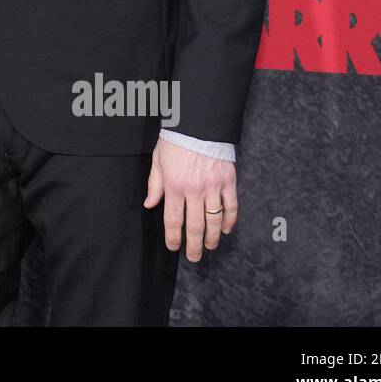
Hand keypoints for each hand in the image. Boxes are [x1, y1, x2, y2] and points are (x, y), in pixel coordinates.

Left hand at [144, 138, 237, 261]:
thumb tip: (149, 204)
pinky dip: (229, 220)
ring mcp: (213, 187)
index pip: (173, 219)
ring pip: (214, 220)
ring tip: (209, 247)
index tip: (174, 247)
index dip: (173, 236)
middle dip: (193, 245)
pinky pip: (231, 206)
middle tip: (193, 257)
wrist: (197, 124)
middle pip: (195, 225)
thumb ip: (154, 184)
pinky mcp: (228, 182)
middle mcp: (194, 190)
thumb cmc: (175, 141)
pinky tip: (225, 229)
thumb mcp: (158, 161)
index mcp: (174, 186)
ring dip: (212, 237)